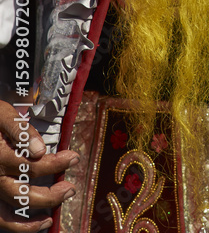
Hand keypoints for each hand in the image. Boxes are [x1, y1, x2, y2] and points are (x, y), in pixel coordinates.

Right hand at [0, 101, 77, 230]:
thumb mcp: (2, 114)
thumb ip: (20, 130)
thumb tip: (40, 149)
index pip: (32, 165)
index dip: (56, 164)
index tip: (73, 158)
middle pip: (23, 194)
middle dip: (50, 195)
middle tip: (70, 189)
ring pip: (10, 213)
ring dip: (34, 217)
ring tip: (55, 211)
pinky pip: (2, 219)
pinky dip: (20, 226)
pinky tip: (40, 222)